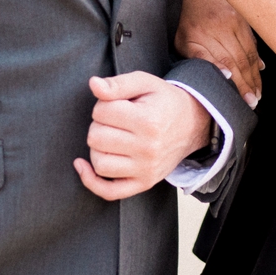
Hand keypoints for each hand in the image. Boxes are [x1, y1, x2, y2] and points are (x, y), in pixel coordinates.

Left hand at [73, 71, 212, 200]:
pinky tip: (83, 165)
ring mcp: (146, 169)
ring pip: (99, 163)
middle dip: (98, 125)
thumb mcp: (145, 83)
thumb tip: (93, 84)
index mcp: (147, 121)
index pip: (102, 112)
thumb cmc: (164, 101)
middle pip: (96, 138)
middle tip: (114, 120)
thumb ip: (118, 83)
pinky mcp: (144, 183)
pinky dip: (91, 181)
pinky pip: (110, 192)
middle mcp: (148, 149)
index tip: (115, 104)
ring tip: (109, 137)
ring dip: (96, 148)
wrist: (192, 124)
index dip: (102, 105)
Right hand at [178, 0, 262, 105]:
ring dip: (236, 83)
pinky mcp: (186, 38)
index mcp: (235, 19)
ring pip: (226, 61)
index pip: (250, 53)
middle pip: (240, 59)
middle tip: (253, 101)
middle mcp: (222, 25)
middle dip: (248, 83)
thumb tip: (260, 64)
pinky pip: (202, 56)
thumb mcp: (229, 10)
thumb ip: (245, 36)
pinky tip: (224, 77)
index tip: (258, 91)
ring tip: (242, 99)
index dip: (255, 75)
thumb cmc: (204, 0)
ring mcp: (204, 31)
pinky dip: (214, 67)